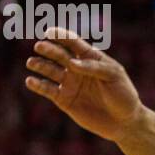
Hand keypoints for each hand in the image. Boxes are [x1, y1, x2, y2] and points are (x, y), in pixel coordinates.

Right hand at [24, 27, 142, 139]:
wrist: (124, 122)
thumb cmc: (123, 95)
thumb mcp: (114, 77)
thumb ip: (94, 68)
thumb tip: (72, 63)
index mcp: (91, 58)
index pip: (74, 43)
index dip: (62, 36)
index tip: (50, 32)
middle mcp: (77, 68)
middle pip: (59, 55)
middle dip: (49, 50)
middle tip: (39, 46)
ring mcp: (69, 83)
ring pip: (50, 70)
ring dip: (40, 65)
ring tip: (31, 62)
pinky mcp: (63, 99)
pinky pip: (47, 90)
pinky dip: (38, 85)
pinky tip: (30, 81)